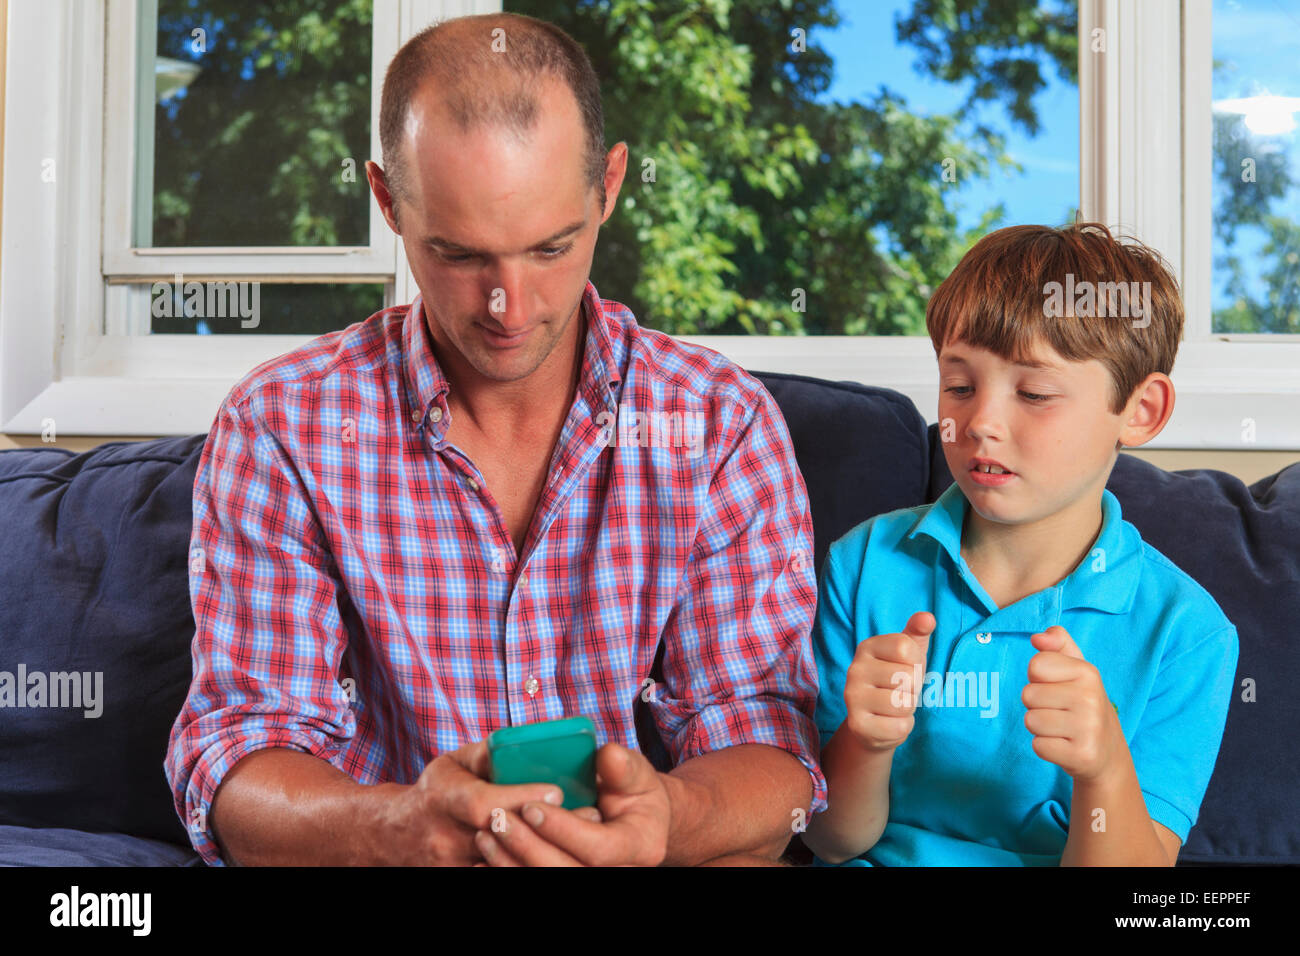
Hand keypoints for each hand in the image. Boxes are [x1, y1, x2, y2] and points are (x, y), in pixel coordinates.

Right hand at [389, 738, 565, 864]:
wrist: (397, 835)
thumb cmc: (437, 790)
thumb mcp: (455, 762)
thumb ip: (491, 753)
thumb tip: (532, 743)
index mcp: (443, 798)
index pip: (482, 804)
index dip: (520, 798)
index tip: (556, 791)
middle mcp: (444, 836)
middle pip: (501, 838)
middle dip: (548, 827)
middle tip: (591, 815)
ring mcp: (451, 866)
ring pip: (505, 863)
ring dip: (544, 850)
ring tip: (581, 837)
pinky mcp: (459, 879)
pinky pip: (500, 872)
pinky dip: (526, 863)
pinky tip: (553, 852)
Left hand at [474, 742, 670, 865]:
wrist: (636, 819)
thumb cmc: (632, 791)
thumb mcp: (634, 773)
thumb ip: (621, 765)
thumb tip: (607, 756)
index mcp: (640, 845)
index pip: (599, 849)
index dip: (563, 830)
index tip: (531, 806)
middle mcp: (621, 871)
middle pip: (568, 872)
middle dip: (529, 847)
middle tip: (498, 819)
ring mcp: (597, 879)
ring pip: (548, 881)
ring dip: (512, 863)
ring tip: (486, 835)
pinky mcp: (569, 877)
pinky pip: (536, 882)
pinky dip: (509, 871)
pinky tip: (483, 861)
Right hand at [842, 611, 934, 751]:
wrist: (875, 722)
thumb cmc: (896, 682)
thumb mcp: (909, 654)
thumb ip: (917, 632)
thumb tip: (928, 617)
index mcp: (866, 647)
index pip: (906, 648)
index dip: (916, 662)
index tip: (906, 669)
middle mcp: (854, 669)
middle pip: (907, 677)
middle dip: (913, 689)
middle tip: (900, 692)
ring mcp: (852, 697)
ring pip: (904, 703)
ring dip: (908, 709)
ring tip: (894, 707)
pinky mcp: (857, 724)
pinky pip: (900, 726)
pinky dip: (902, 727)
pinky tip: (888, 722)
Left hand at [1022, 625, 1121, 780]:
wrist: (1108, 752)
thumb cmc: (1083, 704)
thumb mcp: (1076, 669)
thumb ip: (1057, 644)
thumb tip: (1037, 638)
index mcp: (1088, 673)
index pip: (1035, 665)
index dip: (1039, 678)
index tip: (1057, 687)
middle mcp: (1092, 698)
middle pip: (1028, 694)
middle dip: (1037, 705)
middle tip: (1060, 713)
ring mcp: (1089, 729)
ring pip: (1030, 721)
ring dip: (1040, 728)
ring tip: (1062, 729)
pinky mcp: (1082, 756)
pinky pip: (1038, 746)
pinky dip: (1046, 748)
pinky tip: (1065, 746)